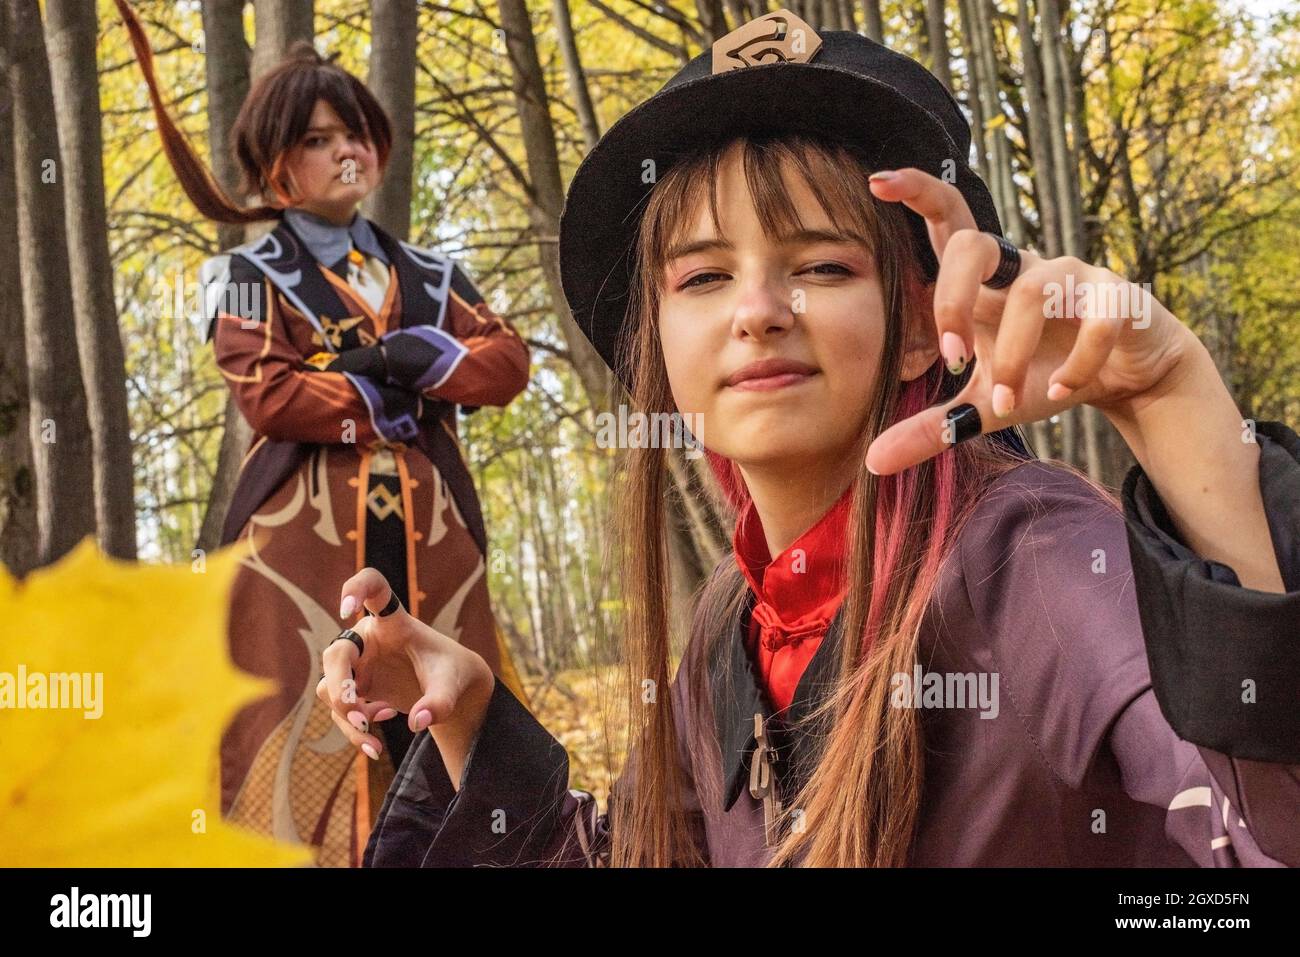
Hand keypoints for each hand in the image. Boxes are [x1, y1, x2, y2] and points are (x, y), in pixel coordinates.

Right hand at [316, 567, 492, 761]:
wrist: (450, 690)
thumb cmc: (452, 673)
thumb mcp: (453, 685)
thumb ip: (440, 702)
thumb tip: (419, 723)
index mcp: (394, 623)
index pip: (373, 588)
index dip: (356, 589)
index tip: (347, 608)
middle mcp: (369, 640)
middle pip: (337, 654)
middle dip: (340, 686)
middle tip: (358, 714)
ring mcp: (359, 665)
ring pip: (331, 688)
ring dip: (345, 715)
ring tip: (372, 739)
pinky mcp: (356, 689)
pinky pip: (340, 711)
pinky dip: (354, 731)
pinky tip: (378, 744)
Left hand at [862, 167, 1197, 475]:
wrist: (1127, 376)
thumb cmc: (1045, 372)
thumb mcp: (985, 404)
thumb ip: (932, 429)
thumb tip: (874, 464)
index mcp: (984, 283)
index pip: (947, 222)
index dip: (918, 194)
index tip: (878, 183)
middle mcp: (1023, 269)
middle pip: (975, 244)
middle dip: (952, 298)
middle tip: (950, 358)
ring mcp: (1073, 277)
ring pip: (1032, 292)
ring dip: (1014, 354)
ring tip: (1011, 400)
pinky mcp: (1118, 298)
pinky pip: (1095, 320)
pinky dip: (1076, 363)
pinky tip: (1063, 391)